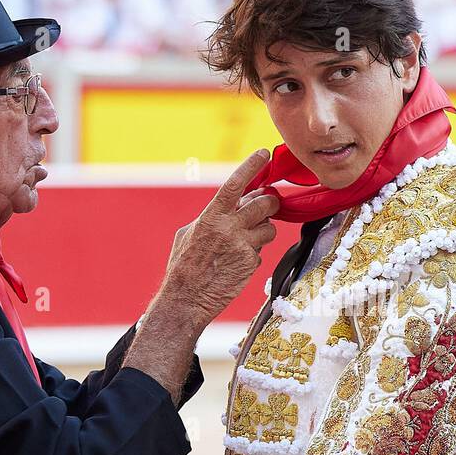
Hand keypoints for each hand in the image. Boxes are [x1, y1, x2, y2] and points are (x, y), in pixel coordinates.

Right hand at [158, 149, 279, 329]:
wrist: (185, 300)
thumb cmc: (184, 266)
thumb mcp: (190, 234)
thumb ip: (212, 216)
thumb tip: (235, 203)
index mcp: (210, 217)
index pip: (235, 184)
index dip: (251, 166)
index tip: (263, 154)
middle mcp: (228, 228)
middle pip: (264, 204)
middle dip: (271, 203)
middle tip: (270, 205)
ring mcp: (242, 246)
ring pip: (270, 228)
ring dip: (264, 231)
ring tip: (248, 239)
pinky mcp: (250, 263)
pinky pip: (261, 251)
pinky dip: (254, 253)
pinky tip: (238, 263)